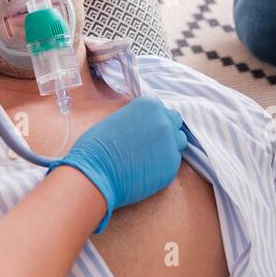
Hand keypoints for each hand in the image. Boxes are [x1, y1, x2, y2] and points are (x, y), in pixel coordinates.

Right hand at [50, 96, 187, 232]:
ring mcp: (170, 143)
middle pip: (175, 122)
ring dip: (169, 145)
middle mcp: (164, 121)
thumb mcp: (118, 118)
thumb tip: (143, 124)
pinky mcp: (171, 165)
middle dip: (166, 128)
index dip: (153, 119)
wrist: (96, 170)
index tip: (145, 128)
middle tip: (151, 140)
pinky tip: (146, 168)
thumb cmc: (98, 144)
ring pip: (179, 141)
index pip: (162, 109)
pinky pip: (172, 161)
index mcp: (150, 105)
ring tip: (150, 154)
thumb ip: (138, 118)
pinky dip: (163, 163)